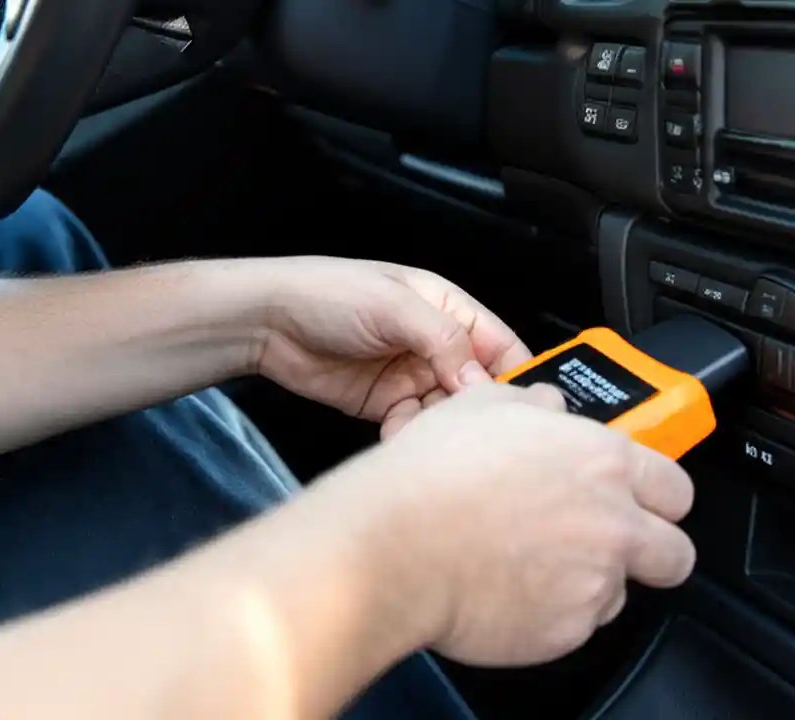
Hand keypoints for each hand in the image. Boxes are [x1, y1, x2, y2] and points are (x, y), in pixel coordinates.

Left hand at [258, 257, 531, 435]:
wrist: (267, 321)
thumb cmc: (331, 294)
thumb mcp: (395, 307)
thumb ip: (444, 340)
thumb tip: (481, 382)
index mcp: (450, 310)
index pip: (502, 346)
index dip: (519, 376)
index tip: (527, 409)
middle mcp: (438, 346)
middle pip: (480, 386)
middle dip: (480, 410)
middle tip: (475, 431)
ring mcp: (413, 377)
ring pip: (448, 413)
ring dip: (442, 427)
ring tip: (426, 431)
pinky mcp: (388, 404)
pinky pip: (414, 426)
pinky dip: (411, 435)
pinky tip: (396, 431)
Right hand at [321, 382, 696, 666]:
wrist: (393, 545)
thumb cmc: (430, 475)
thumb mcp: (484, 406)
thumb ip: (536, 406)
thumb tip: (551, 407)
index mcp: (603, 461)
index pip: (676, 487)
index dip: (659, 498)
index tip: (642, 503)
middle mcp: (612, 522)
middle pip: (676, 553)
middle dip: (652, 552)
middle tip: (611, 547)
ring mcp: (594, 581)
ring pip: (621, 592)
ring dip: (592, 583)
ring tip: (536, 567)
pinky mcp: (566, 630)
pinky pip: (578, 627)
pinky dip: (553, 615)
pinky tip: (512, 591)